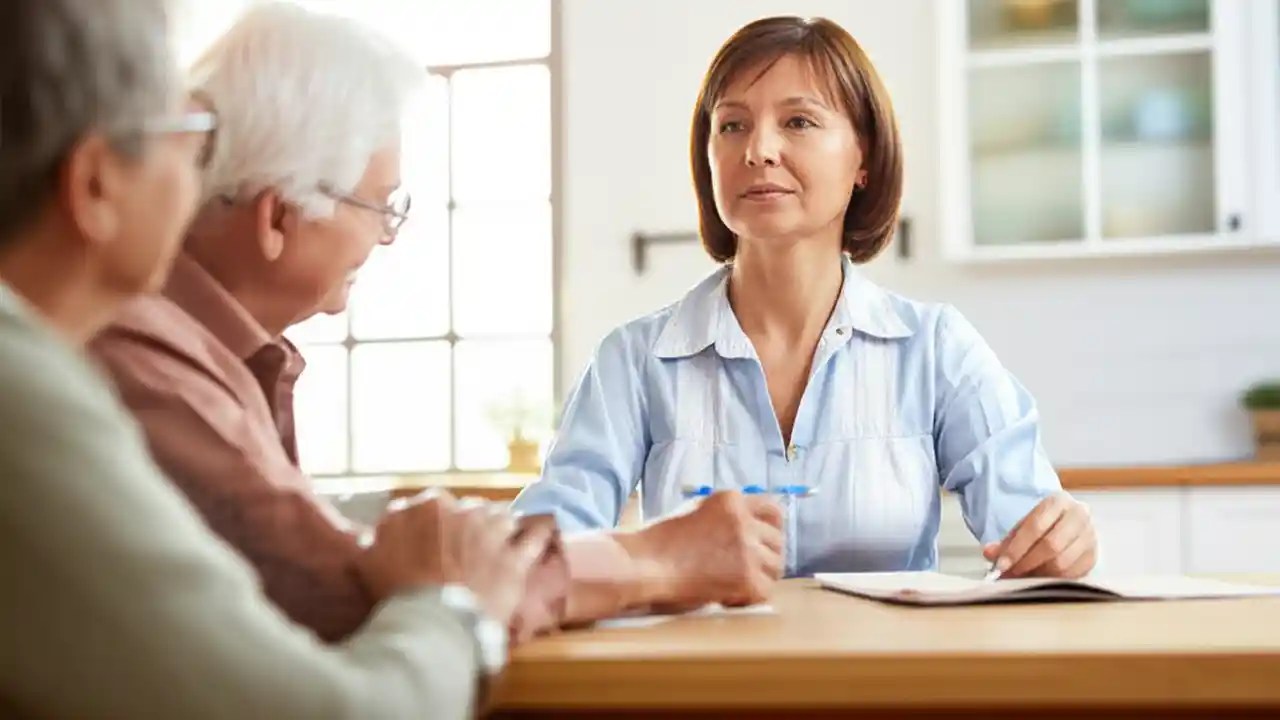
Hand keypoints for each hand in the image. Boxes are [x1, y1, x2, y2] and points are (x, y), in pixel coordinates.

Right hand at [355, 489, 552, 625]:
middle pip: (467, 509)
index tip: (431, 540)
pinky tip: (545, 528)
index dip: (431, 525)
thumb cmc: (397, 594)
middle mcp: (461, 510)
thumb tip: (374, 536)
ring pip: (500, 515)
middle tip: (461, 550)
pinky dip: (541, 531)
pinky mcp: (516, 555)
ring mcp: (492, 531)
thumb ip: (376, 541)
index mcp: (425, 506)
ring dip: (499, 527)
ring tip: (498, 542)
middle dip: (466, 525)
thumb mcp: (370, 562)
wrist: (433, 621)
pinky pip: (536, 535)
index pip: (429, 506)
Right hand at [635, 490, 783, 609]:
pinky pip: (765, 591)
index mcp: (730, 500)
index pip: (772, 510)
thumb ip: (723, 518)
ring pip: (775, 567)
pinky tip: (728, 598)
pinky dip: (749, 598)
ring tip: (734, 585)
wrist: (645, 566)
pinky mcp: (747, 577)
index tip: (764, 541)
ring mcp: (748, 549)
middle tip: (745, 570)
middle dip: (765, 557)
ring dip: (759, 578)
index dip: (771, 529)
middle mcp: (744, 521)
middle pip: (777, 541)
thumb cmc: (659, 544)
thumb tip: (748, 532)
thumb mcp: (694, 514)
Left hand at [983, 492, 1096, 578]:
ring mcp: (1090, 536)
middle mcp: (1079, 515)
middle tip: (1010, 574)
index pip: (1035, 526)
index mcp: (1058, 501)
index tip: (1001, 564)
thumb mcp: (1021, 528)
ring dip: (1038, 574)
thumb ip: (1005, 541)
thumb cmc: (1040, 526)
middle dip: (1027, 563)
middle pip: (1052, 545)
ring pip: (1063, 562)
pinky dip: (1052, 581)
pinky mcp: (1093, 556)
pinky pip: (1073, 574)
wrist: (1064, 524)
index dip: (1016, 548)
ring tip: (1022, 578)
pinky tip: (1038, 580)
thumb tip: (989, 553)